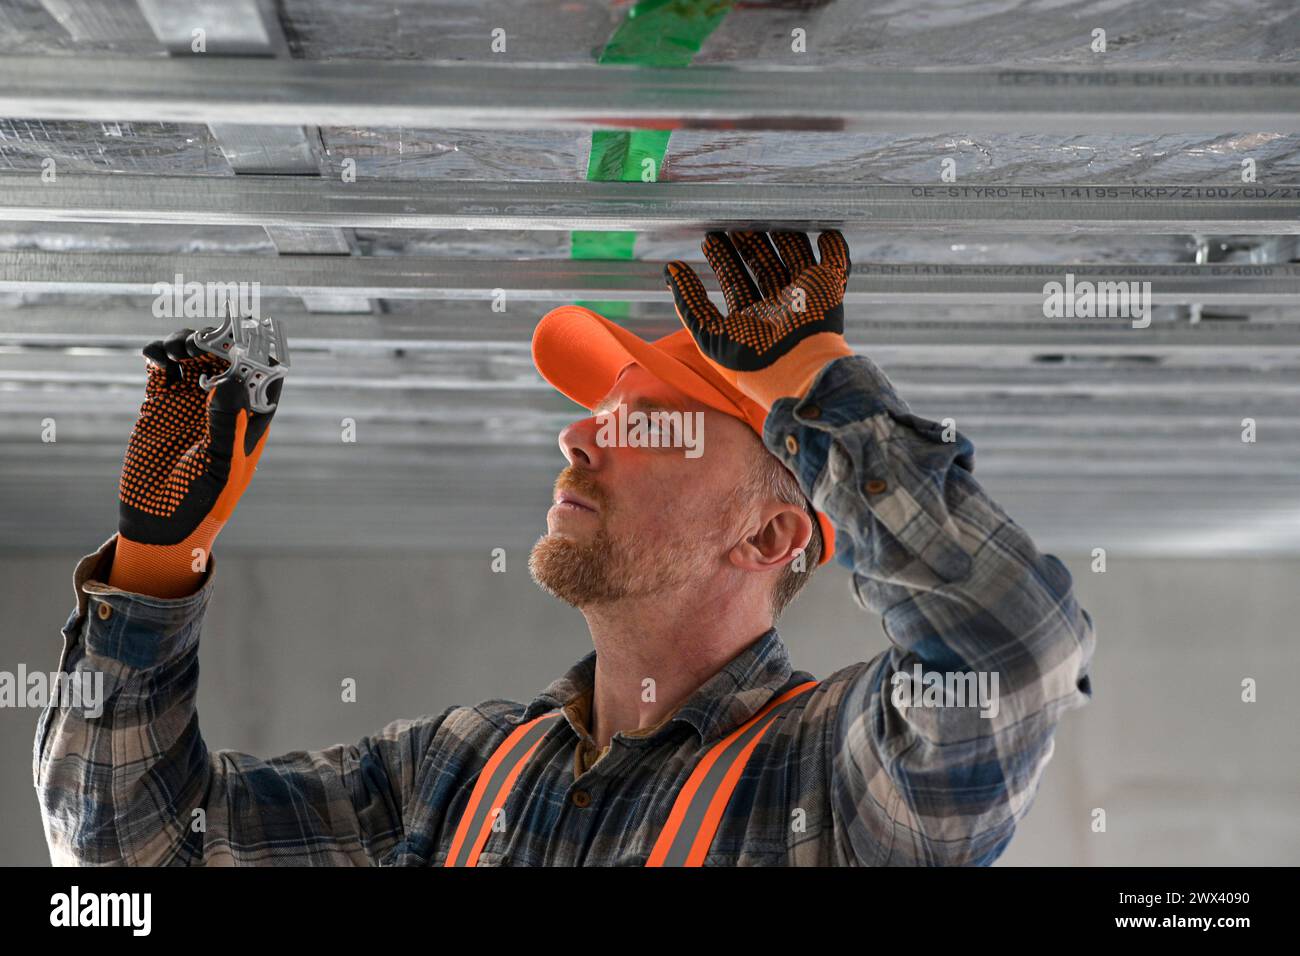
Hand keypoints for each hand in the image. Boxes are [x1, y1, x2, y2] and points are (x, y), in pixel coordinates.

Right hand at [108, 327, 281, 597]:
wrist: (160, 520)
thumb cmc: (203, 500)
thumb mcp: (220, 465)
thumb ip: (226, 424)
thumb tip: (231, 380)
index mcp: (251, 419)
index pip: (266, 376)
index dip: (261, 352)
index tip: (249, 334)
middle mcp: (225, 405)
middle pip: (228, 358)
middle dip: (218, 342)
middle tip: (201, 342)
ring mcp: (192, 401)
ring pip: (195, 357)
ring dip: (187, 342)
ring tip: (176, 349)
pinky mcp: (160, 404)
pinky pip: (162, 369)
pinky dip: (158, 354)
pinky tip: (155, 357)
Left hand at [664, 230, 853, 409]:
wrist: (793, 371)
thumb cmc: (750, 363)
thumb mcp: (708, 333)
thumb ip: (689, 302)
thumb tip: (669, 269)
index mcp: (752, 319)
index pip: (736, 281)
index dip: (723, 260)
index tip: (710, 239)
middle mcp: (778, 307)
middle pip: (763, 266)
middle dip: (749, 244)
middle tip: (734, 222)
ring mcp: (804, 298)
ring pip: (794, 258)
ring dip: (784, 238)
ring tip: (769, 214)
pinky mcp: (829, 291)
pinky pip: (835, 264)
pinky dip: (834, 248)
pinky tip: (827, 231)